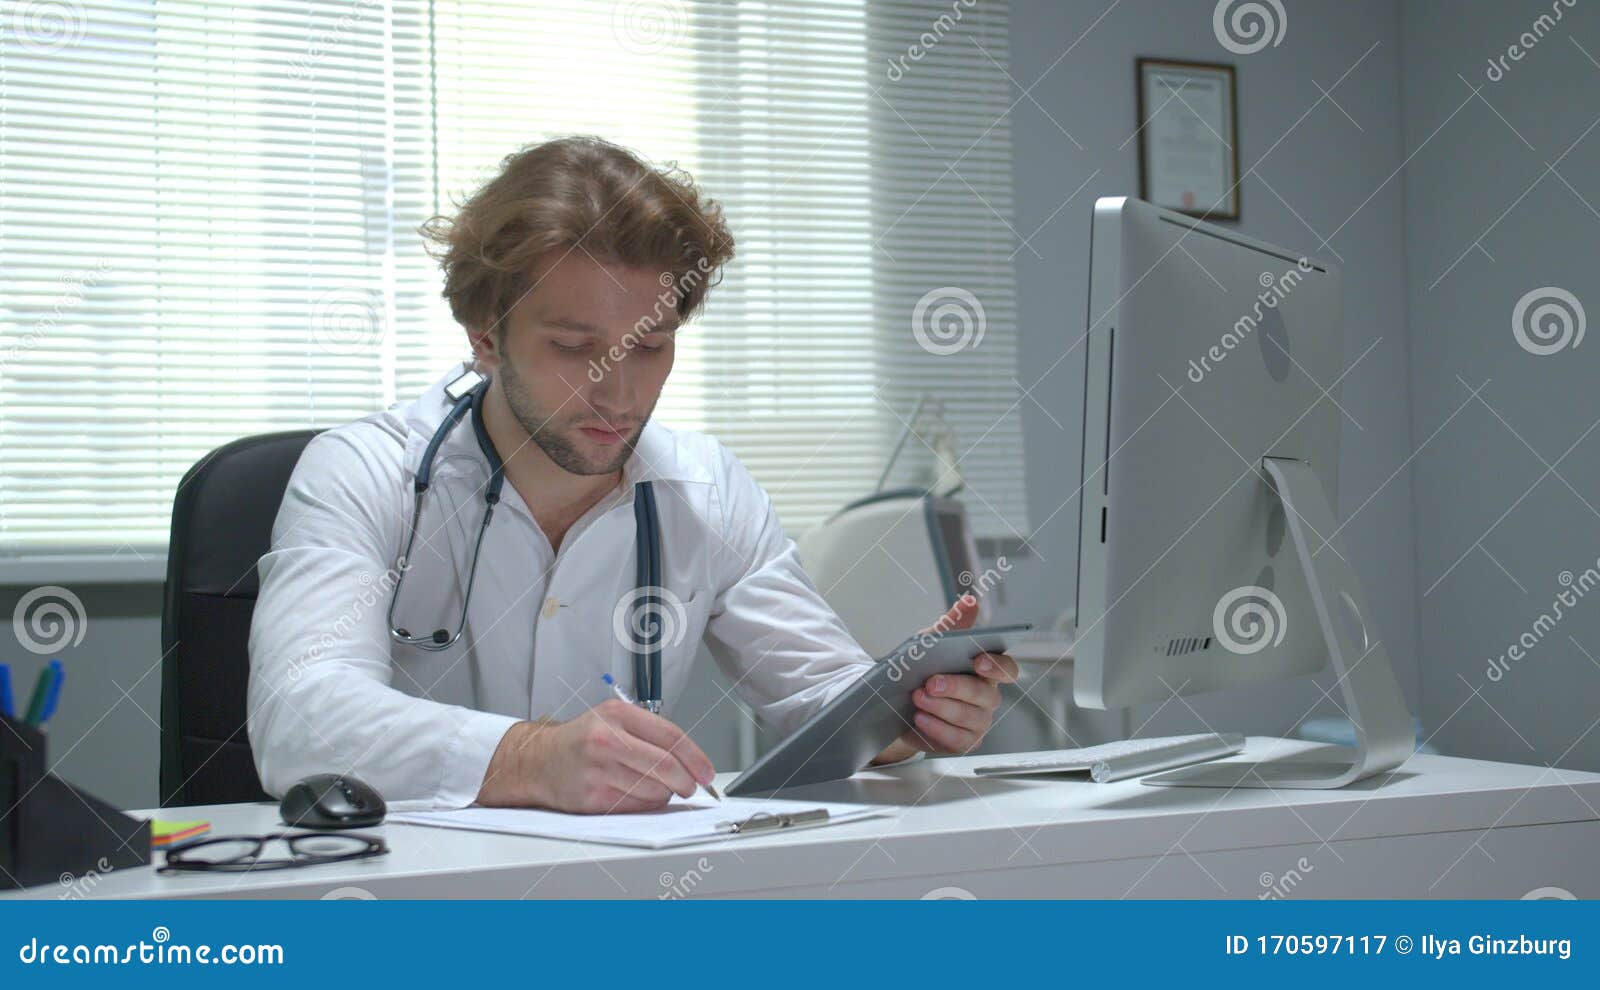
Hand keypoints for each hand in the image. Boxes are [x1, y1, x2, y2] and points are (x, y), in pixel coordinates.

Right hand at [477, 700, 716, 812]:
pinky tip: (637, 795)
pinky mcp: (592, 797)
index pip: (671, 736)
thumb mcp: (613, 719)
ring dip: (665, 794)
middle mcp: (606, 739)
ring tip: (657, 787)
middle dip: (687, 781)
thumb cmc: (582, 741)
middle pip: (666, 766)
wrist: (539, 761)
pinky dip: (646, 804)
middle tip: (691, 786)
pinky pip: (636, 806)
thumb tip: (691, 761)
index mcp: (617, 714)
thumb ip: (649, 733)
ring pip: (654, 790)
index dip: (696, 757)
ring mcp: (598, 770)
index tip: (707, 772)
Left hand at [871, 593, 1019, 764]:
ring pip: (970, 718)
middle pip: (985, 695)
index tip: (977, 660)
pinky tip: (920, 718)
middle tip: (931, 683)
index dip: (997, 666)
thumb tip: (969, 601)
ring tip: (918, 698)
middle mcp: (987, 698)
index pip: (1006, 669)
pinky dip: (936, 728)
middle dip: (957, 688)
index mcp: (986, 671)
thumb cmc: (923, 670)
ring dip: (942, 708)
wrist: (898, 703)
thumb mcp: (931, 643)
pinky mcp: (964, 742)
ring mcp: (978, 722)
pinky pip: (957, 739)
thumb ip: (952, 624)